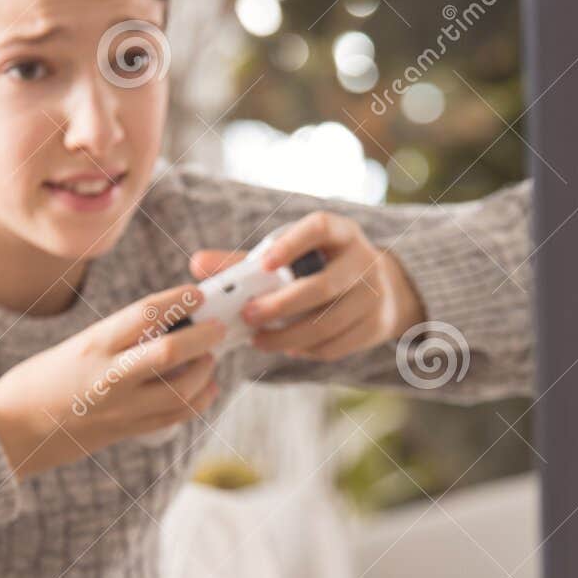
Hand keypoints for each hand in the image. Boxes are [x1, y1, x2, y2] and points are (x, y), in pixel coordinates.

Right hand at [0, 286, 224, 475]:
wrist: (17, 431)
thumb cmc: (43, 380)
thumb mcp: (78, 346)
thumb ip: (119, 337)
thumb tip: (167, 321)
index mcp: (93, 346)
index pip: (144, 313)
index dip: (178, 299)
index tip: (197, 292)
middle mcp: (109, 377)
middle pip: (170, 353)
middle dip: (203, 336)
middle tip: (219, 326)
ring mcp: (121, 408)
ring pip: (181, 391)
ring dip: (205, 371)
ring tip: (210, 357)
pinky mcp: (128, 430)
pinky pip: (175, 416)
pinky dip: (199, 400)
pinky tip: (207, 388)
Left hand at [190, 211, 424, 362]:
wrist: (380, 290)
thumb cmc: (320, 268)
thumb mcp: (291, 256)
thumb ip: (246, 262)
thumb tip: (197, 264)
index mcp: (341, 232)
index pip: (320, 228)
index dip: (292, 245)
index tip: (264, 264)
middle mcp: (364, 260)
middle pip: (323, 286)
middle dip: (281, 305)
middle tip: (247, 315)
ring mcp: (374, 295)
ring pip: (328, 322)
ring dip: (288, 336)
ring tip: (257, 340)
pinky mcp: (376, 326)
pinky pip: (336, 344)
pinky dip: (307, 349)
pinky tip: (286, 346)